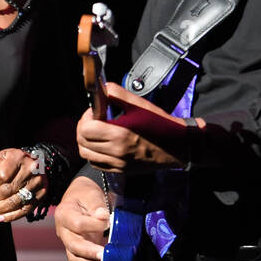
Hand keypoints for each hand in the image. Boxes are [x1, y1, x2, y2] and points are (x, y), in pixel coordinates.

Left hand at [0, 148, 46, 223]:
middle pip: (9, 190)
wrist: (36, 162)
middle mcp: (31, 170)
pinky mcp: (41, 195)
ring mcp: (37, 184)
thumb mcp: (2, 157)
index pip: (3, 176)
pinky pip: (25, 210)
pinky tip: (0, 218)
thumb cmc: (14, 160)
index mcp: (20, 157)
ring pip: (16, 202)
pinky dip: (11, 216)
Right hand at [54, 175, 110, 260]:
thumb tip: (103, 217)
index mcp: (64, 213)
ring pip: (74, 258)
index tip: (107, 222)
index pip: (77, 224)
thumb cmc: (85, 196)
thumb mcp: (91, 194)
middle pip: (73, 245)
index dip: (94, 225)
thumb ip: (97, 205)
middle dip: (90, 252)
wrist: (79, 199)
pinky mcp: (76, 249)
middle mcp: (63, 230)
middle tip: (105, 254)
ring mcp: (68, 242)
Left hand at [77, 83, 200, 172]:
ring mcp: (118, 163)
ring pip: (87, 154)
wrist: (179, 146)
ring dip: (86, 141)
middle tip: (93, 119)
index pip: (86, 129)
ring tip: (96, 132)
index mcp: (120, 134)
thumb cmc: (161, 125)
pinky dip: (93, 153)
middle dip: (83, 128)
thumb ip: (116, 94)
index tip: (94, 111)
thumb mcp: (139, 104)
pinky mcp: (121, 170)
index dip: (86, 117)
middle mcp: (117, 151)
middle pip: (82, 142)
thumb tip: (101, 90)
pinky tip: (101, 144)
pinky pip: (97, 163)